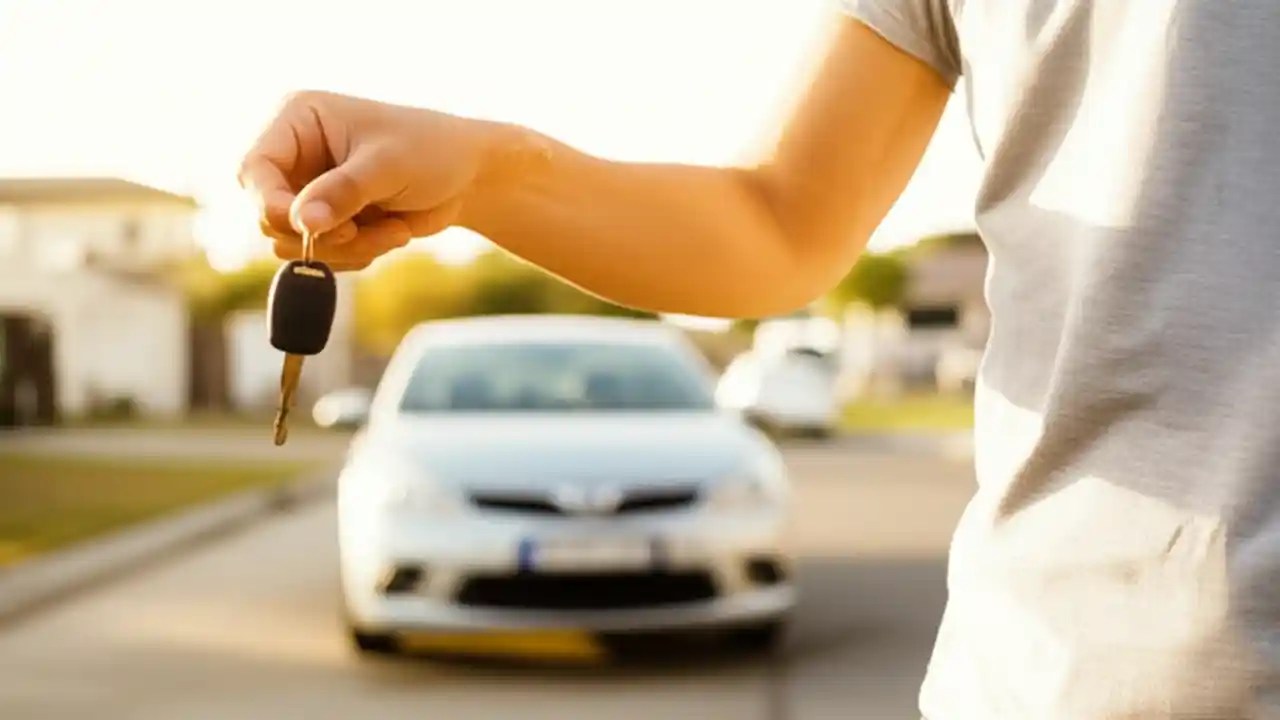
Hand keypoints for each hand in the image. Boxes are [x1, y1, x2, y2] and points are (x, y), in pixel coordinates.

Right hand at [237, 91, 497, 269]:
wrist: (469, 176)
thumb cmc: (433, 151)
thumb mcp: (388, 166)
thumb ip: (343, 192)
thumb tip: (301, 223)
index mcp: (298, 119)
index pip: (254, 168)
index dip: (270, 204)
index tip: (306, 227)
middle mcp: (295, 154)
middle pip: (268, 215)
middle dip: (320, 233)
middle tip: (360, 230)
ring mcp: (309, 191)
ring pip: (295, 244)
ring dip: (345, 248)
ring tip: (393, 230)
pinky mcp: (328, 221)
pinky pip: (321, 257)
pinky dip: (356, 255)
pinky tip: (392, 233)